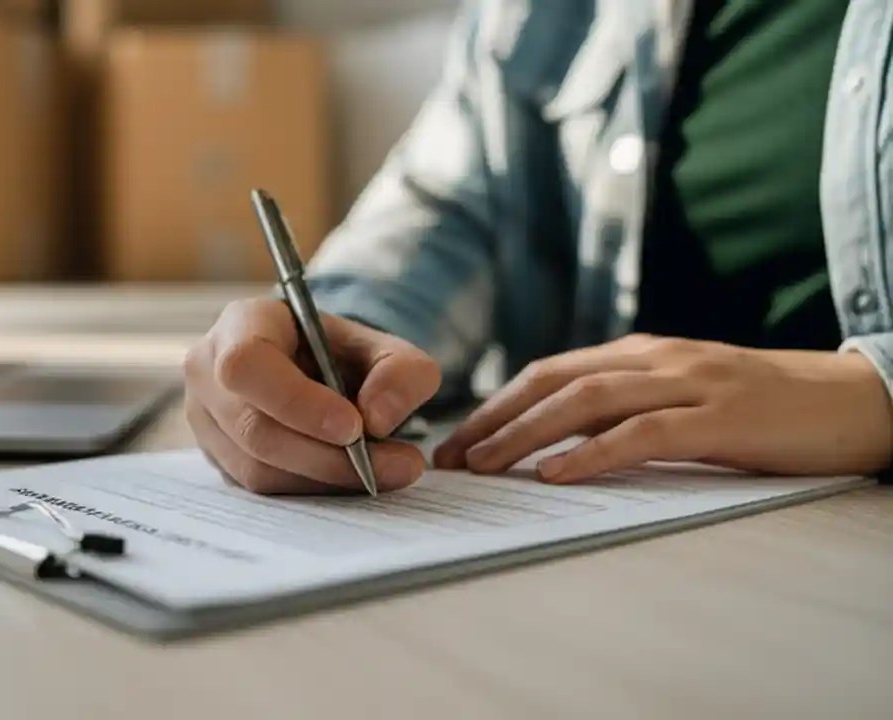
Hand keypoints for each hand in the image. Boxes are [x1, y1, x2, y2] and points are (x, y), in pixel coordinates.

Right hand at [184, 298, 441, 493]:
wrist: (311, 372)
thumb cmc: (338, 354)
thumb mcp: (381, 348)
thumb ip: (399, 372)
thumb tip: (378, 419)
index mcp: (240, 324)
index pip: (247, 365)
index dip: (297, 402)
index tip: (355, 427)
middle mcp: (208, 372)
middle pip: (254, 428)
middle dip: (328, 456)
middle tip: (396, 464)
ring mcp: (204, 421)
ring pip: (257, 468)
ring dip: (326, 479)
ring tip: (385, 471)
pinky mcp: (216, 460)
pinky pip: (259, 490)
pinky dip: (312, 490)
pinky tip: (349, 478)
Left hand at [433, 334, 892, 482]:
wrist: (853, 400)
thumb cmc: (761, 407)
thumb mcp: (682, 398)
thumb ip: (627, 408)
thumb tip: (556, 441)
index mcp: (640, 354)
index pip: (549, 373)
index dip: (497, 405)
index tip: (457, 441)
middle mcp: (655, 359)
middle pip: (553, 382)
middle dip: (494, 420)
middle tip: (452, 459)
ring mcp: (688, 384)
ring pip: (586, 402)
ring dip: (526, 435)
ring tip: (485, 466)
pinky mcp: (719, 418)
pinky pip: (641, 433)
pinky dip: (591, 454)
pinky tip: (554, 475)